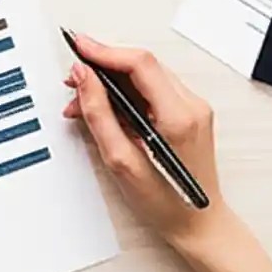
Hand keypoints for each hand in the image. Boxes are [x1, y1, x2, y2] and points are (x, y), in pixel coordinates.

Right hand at [62, 34, 231, 249]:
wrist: (198, 224)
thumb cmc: (166, 203)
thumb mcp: (121, 160)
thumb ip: (99, 114)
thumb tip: (84, 80)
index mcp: (179, 117)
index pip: (140, 64)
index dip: (104, 51)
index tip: (79, 47)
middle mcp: (191, 106)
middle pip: (142, 65)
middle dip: (103, 65)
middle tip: (73, 78)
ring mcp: (192, 108)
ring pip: (144, 75)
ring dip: (111, 80)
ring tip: (82, 100)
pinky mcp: (187, 113)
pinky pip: (151, 89)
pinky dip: (124, 92)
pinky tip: (104, 107)